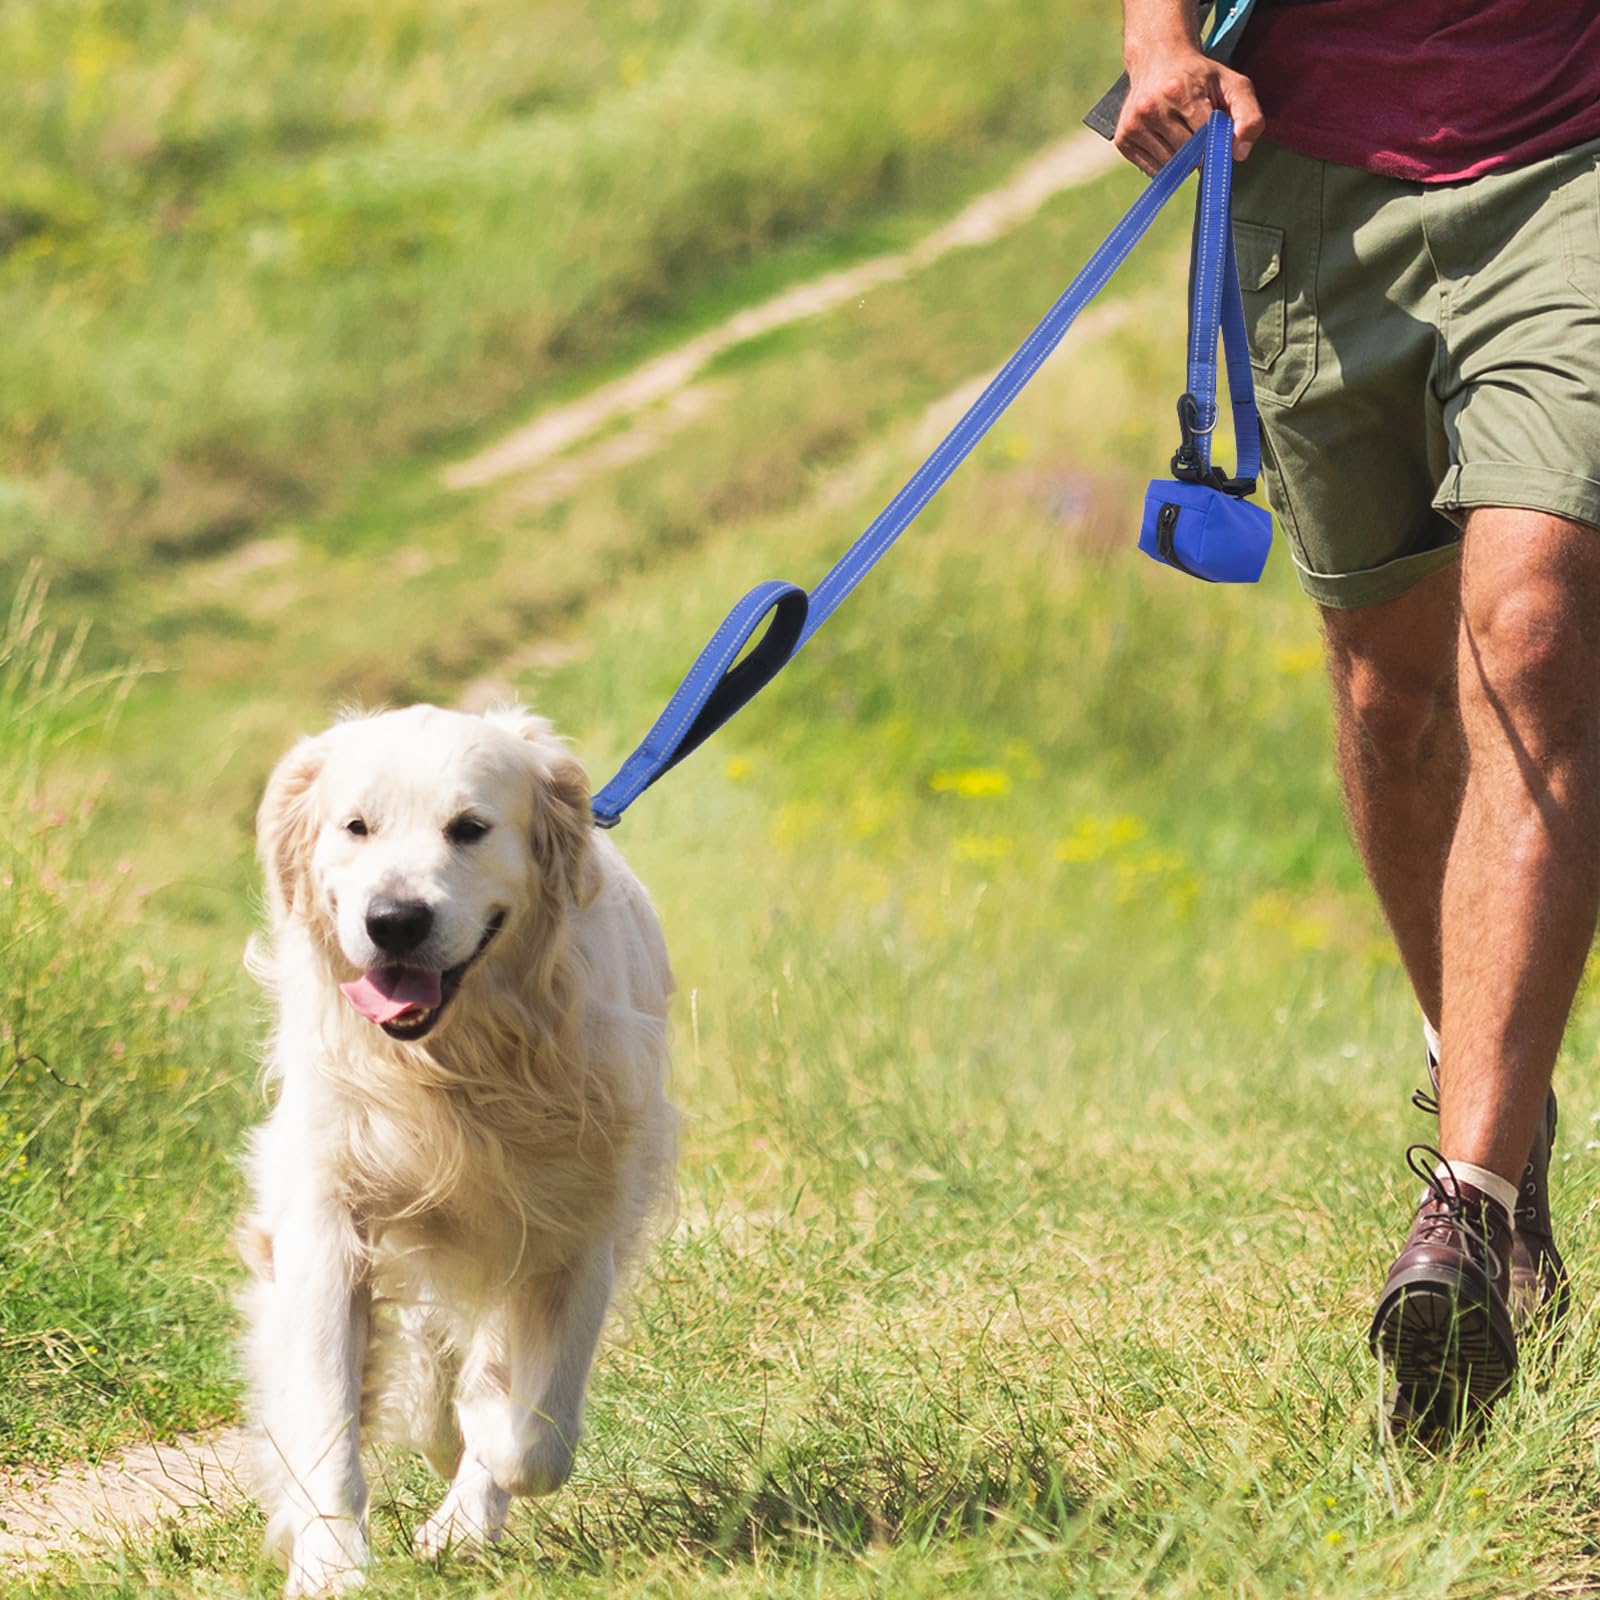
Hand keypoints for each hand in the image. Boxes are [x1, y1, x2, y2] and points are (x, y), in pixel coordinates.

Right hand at [1114, 42, 1264, 175]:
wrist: (1158, 59)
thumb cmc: (1199, 76)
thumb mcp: (1233, 84)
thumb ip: (1248, 116)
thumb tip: (1239, 154)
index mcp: (1179, 90)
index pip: (1205, 136)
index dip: (1216, 141)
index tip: (1218, 137)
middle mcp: (1151, 106)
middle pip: (1187, 154)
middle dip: (1200, 150)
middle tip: (1199, 132)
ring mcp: (1134, 124)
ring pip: (1170, 166)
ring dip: (1183, 160)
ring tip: (1183, 133)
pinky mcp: (1123, 139)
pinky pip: (1153, 170)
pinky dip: (1166, 163)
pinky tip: (1167, 141)